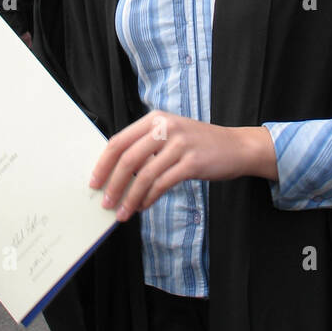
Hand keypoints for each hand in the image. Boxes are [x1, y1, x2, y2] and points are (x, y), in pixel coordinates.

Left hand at [89, 113, 276, 220]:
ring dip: (129, 197)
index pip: (119, 141)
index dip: (103, 164)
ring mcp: (180, 143)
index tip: (94, 182)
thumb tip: (114, 173)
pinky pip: (162, 183)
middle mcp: (165, 127)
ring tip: (123, 212)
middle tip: (106, 203)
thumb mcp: (170, 134)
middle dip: (113, 184)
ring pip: (144, 174)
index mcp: (155, 118)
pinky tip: (143, 206)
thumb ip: (145, 146)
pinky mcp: (192, 162)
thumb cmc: (198, 144)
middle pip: (127, 158)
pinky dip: (148, 198)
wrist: (236, 147)